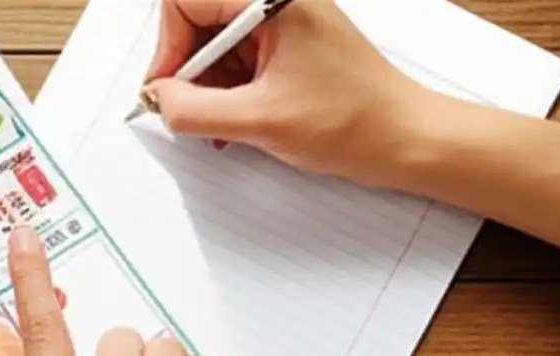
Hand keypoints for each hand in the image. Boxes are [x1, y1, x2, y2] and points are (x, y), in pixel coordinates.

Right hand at [147, 0, 431, 186]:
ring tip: (221, 123)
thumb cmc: (352, 121)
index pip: (187, 0)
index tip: (168, 88)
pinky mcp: (289, 39)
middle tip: (189, 109)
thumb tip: (157, 98)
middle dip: (188, 68)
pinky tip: (233, 118)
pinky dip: (226, 87)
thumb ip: (193, 108)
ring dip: (207, 84)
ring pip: (214, 39)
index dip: (169, 47)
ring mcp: (285, 17)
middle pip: (199, 17)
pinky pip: (237, 53)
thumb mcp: (257, 120)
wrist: (402, 138)